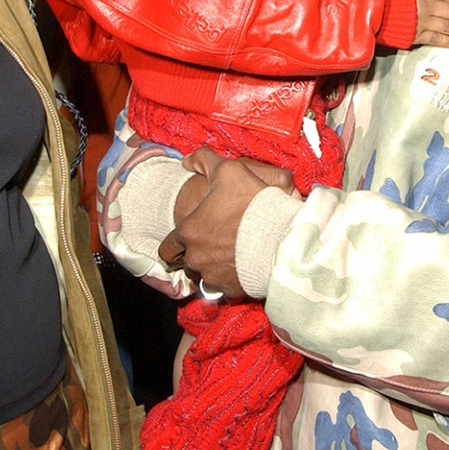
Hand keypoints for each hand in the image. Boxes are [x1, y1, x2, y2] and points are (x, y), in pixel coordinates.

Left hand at [158, 148, 295, 297]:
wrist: (281, 236)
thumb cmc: (252, 203)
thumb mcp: (228, 170)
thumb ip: (203, 161)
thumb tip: (186, 161)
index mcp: (188, 232)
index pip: (167, 248)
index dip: (174, 244)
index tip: (185, 240)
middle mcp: (195, 258)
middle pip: (187, 263)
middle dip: (198, 254)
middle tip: (215, 243)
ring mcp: (214, 277)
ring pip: (206, 275)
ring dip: (214, 266)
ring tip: (232, 254)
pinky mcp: (233, 289)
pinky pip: (227, 286)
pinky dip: (232, 277)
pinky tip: (244, 264)